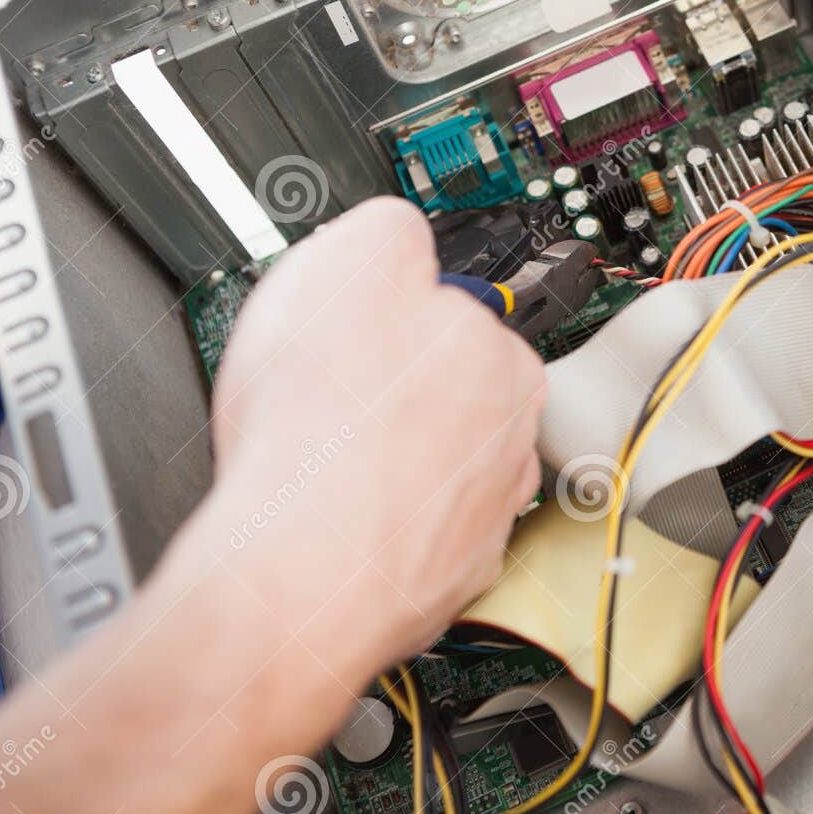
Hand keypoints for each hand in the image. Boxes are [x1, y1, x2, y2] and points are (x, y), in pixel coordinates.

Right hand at [190, 197, 546, 676]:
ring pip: (437, 468)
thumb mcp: (350, 256)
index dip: (396, 315)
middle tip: (331, 391)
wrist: (301, 568)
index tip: (364, 325)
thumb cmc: (325, 429)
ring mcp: (484, 518)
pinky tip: (329, 514)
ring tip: (321, 456)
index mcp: (504, 358)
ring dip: (386, 459)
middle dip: (397, 389)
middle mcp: (511, 440)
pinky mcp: (445, 582)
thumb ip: (390, 231)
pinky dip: (373, 525)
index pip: (459, 314)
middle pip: (454, 393)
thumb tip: (399, 231)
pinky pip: (409, 536)